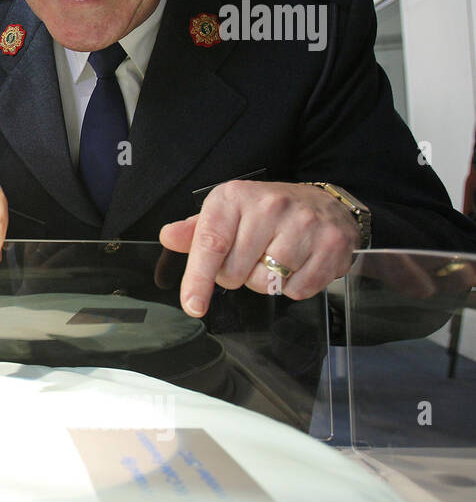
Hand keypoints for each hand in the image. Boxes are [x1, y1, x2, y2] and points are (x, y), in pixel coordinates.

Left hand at [159, 180, 357, 316]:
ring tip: (274, 258)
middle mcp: (269, 206)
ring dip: (265, 282)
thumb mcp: (227, 212)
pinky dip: (293, 286)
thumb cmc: (266, 212)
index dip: (198, 279)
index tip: (192, 305)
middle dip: (237, 276)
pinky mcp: (331, 245)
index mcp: (234, 197)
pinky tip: (298, 263)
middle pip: (236, 272)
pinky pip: (298, 290)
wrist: (324, 204)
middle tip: (251, 257)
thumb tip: (169, 237)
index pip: (211, 243)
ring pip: (268, 283)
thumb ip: (195, 230)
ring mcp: (304, 224)